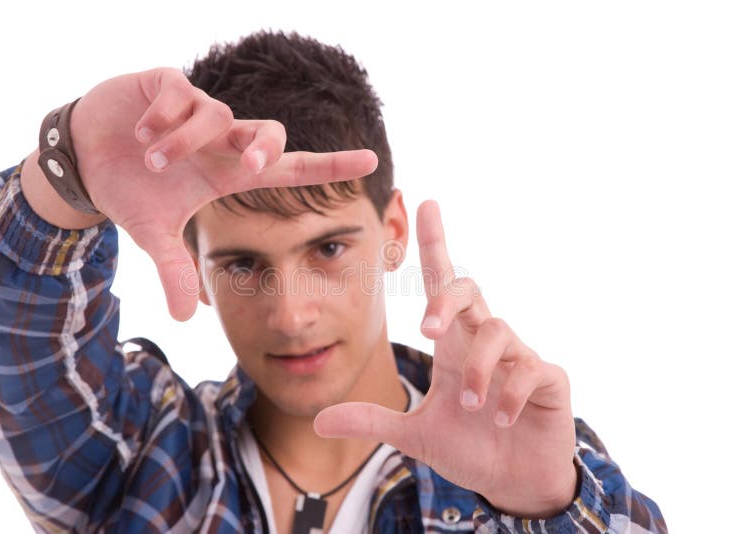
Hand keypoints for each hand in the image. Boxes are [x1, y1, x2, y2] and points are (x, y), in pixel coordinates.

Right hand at [68, 68, 376, 319]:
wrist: (84, 161)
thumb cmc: (131, 192)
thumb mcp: (153, 234)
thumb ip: (174, 268)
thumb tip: (185, 318)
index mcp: (228, 173)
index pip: (290, 167)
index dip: (330, 166)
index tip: (372, 163)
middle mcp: (221, 140)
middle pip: (268, 132)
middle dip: (264, 146)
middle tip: (246, 164)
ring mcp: (194, 111)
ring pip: (216, 115)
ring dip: (184, 141)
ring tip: (151, 158)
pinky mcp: (163, 85)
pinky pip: (179, 91)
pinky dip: (162, 115)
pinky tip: (141, 131)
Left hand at [314, 200, 576, 518]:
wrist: (515, 481)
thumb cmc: (469, 447)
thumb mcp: (414, 435)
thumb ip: (372, 421)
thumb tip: (318, 421)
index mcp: (453, 345)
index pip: (442, 284)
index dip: (434, 245)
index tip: (426, 204)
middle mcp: (484, 340)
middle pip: (468, 290)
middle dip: (445, 301)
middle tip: (427, 331)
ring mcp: (519, 357)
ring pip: (497, 331)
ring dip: (477, 369)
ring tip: (471, 407)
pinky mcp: (547, 379)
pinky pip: (530, 369)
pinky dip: (509, 395)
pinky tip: (500, 420)